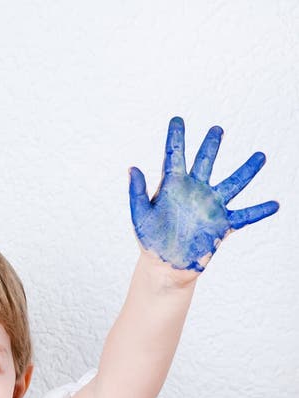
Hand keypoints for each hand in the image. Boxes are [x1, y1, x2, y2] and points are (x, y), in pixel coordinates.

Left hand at [129, 117, 278, 272]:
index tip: (177, 119)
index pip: (175, 156)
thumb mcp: (140, 217)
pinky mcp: (221, 225)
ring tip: (260, 156)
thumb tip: (132, 168)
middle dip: (211, 145)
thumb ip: (138, 193)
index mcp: (172, 186)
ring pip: (233, 183)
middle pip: (205, 162)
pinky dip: (259, 211)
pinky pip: (244, 216)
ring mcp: (210, 207)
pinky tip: (275, 204)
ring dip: (247, 170)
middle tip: (217, 129)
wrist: (164, 267)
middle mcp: (194, 191)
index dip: (176, 138)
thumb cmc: (150, 242)